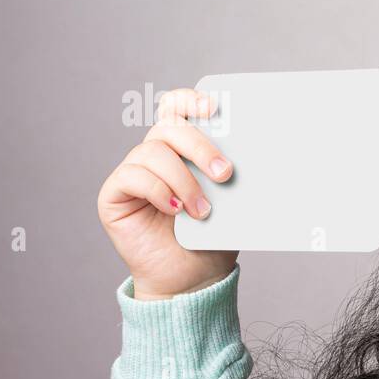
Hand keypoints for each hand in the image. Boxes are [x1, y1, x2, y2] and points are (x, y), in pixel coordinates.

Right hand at [97, 87, 238, 298]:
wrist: (194, 279)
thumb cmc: (213, 239)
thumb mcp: (233, 202)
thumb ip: (234, 174)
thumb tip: (264, 152)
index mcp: (181, 150)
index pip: (176, 109)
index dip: (189, 99)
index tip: (214, 106)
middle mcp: (154, 156)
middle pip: (168, 126)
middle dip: (199, 145)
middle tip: (225, 173)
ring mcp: (132, 174)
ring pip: (152, 152)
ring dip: (184, 180)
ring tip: (204, 211)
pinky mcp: (114, 196)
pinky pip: (132, 177)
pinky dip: (159, 191)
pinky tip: (175, 210)